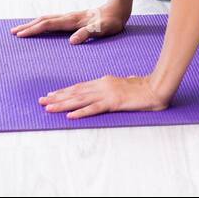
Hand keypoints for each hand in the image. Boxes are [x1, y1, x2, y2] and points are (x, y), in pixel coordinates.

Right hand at [10, 3, 128, 44]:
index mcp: (72, 21)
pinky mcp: (73, 19)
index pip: (48, 24)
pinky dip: (42, 23)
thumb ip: (87, 33)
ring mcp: (70, 17)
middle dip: (28, 26)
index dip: (33, 30)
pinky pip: (53, 21)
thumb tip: (72, 41)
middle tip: (12, 32)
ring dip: (33, 24)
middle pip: (43, 20)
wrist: (118, 10)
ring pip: (47, 19)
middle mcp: (68, 17)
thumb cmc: (111, 22)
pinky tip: (40, 27)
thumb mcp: (102, 29)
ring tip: (21, 29)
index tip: (20, 35)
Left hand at [39, 74, 169, 118]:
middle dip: (57, 97)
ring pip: (80, 100)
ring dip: (63, 105)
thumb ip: (117, 87)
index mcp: (105, 81)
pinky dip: (81, 113)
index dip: (64, 92)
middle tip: (41, 101)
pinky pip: (94, 108)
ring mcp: (107, 93)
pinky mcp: (114, 102)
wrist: (157, 87)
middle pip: (76, 92)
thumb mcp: (126, 84)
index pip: (80, 87)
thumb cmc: (144, 87)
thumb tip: (115, 88)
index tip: (51, 95)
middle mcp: (103, 85)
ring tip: (48, 108)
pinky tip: (70, 116)